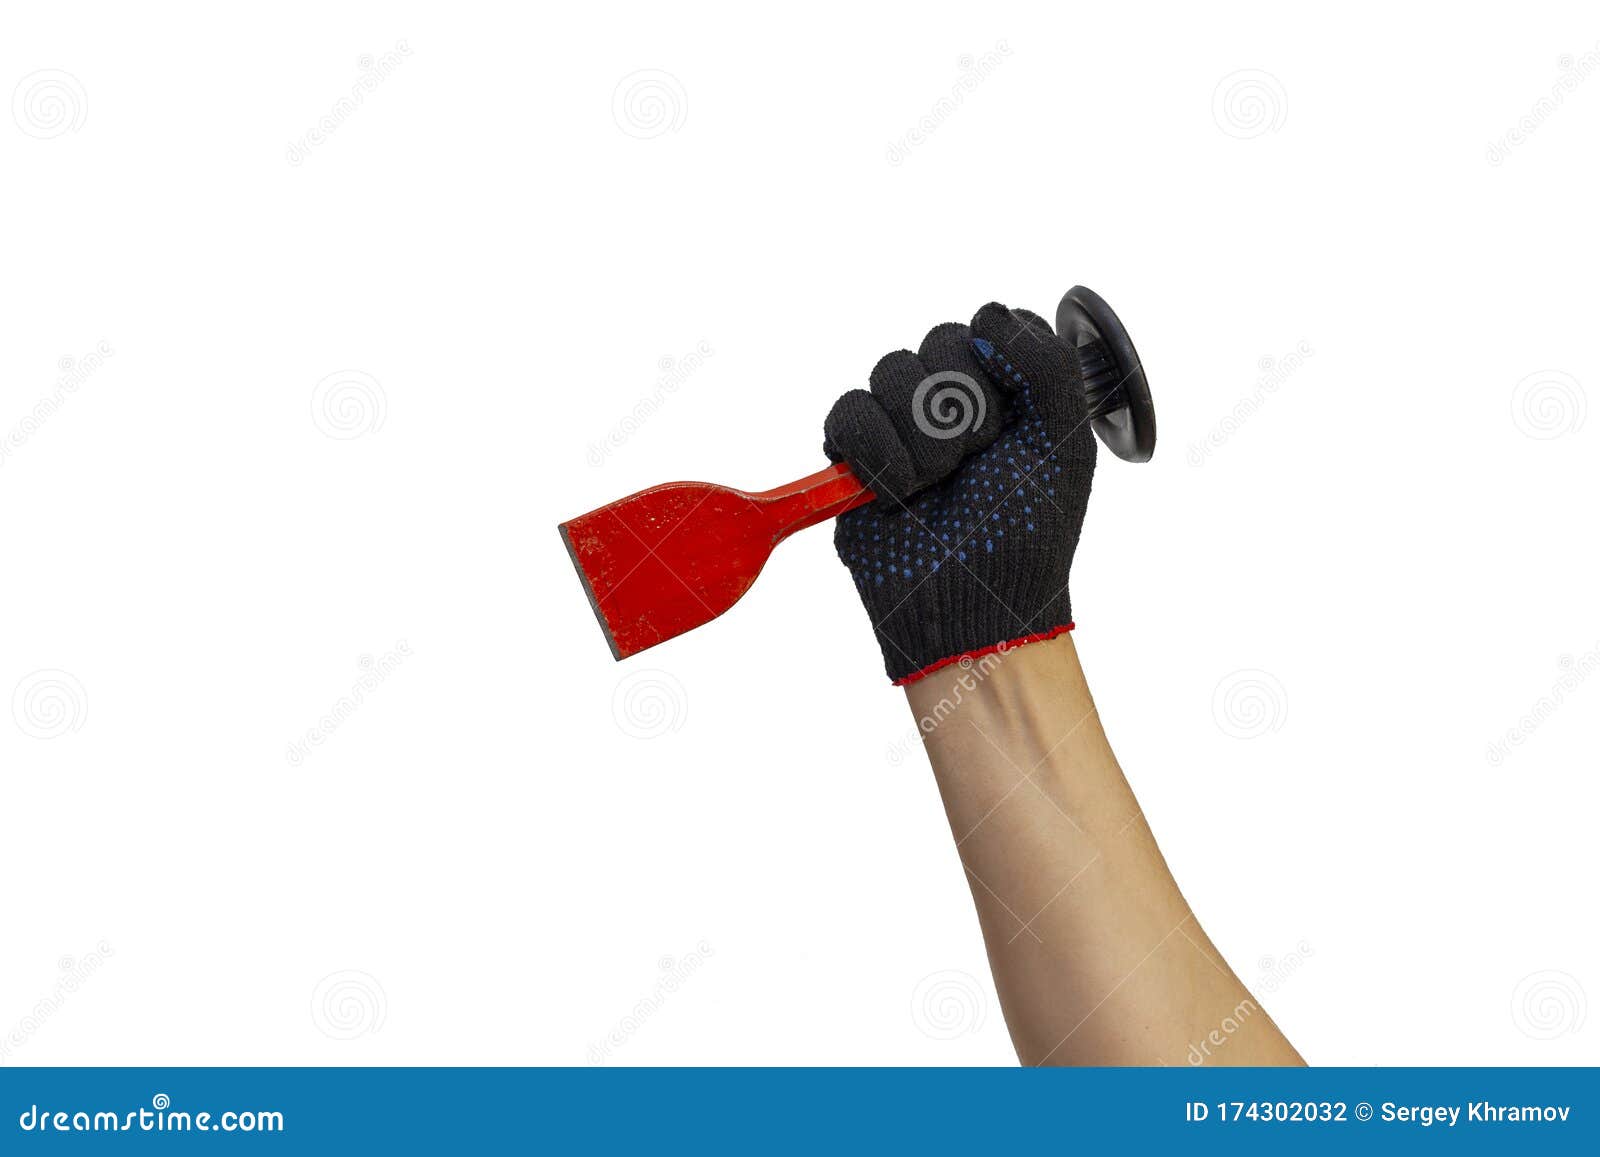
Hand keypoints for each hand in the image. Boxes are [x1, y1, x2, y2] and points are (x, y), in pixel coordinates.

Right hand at [822, 303, 1095, 682]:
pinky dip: (876, 453)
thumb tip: (989, 317)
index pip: (992, 324)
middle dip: (961, 408)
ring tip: (936, 486)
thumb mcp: (1063, 443)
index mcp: (1010, 391)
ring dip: (921, 439)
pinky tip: (898, 494)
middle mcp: (955, 400)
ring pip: (892, 372)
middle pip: (938, 340)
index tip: (1013, 421)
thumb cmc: (1023, 535)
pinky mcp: (856, 454)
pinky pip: (849, 410)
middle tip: (974, 461)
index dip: (1001, 367)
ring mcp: (903, 424)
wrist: (971, 604)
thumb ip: (1047, 365)